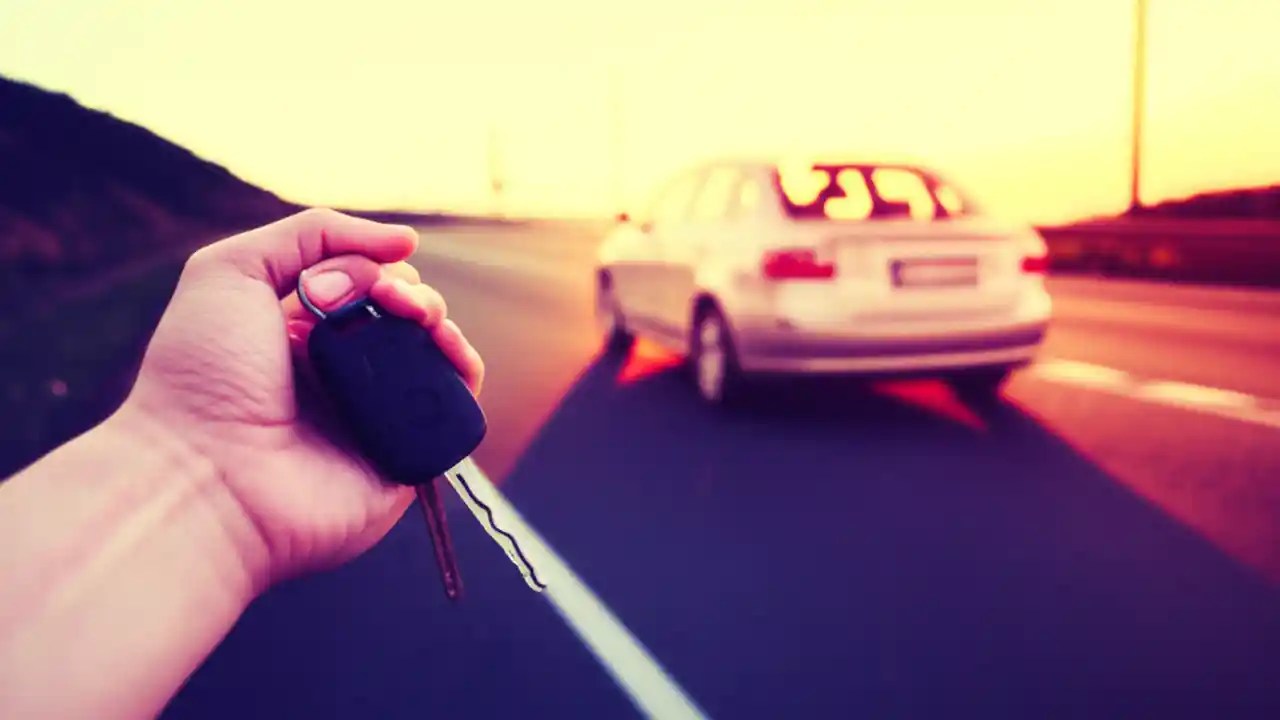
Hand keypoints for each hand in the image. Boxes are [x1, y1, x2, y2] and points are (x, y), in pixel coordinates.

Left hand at [125, 208, 483, 589]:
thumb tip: (405, 241)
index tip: (344, 282)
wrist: (204, 477)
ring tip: (420, 320)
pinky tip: (449, 351)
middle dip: (409, 292)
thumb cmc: (203, 376)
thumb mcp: (231, 271)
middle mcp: (338, 374)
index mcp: (297, 333)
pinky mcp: (403, 456)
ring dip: (439, 321)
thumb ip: (311, 233)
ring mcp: (373, 416)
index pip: (360, 282)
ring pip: (434, 353)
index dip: (369, 267)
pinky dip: (463, 370)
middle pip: (404, 314)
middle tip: (388, 300)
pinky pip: (453, 408)